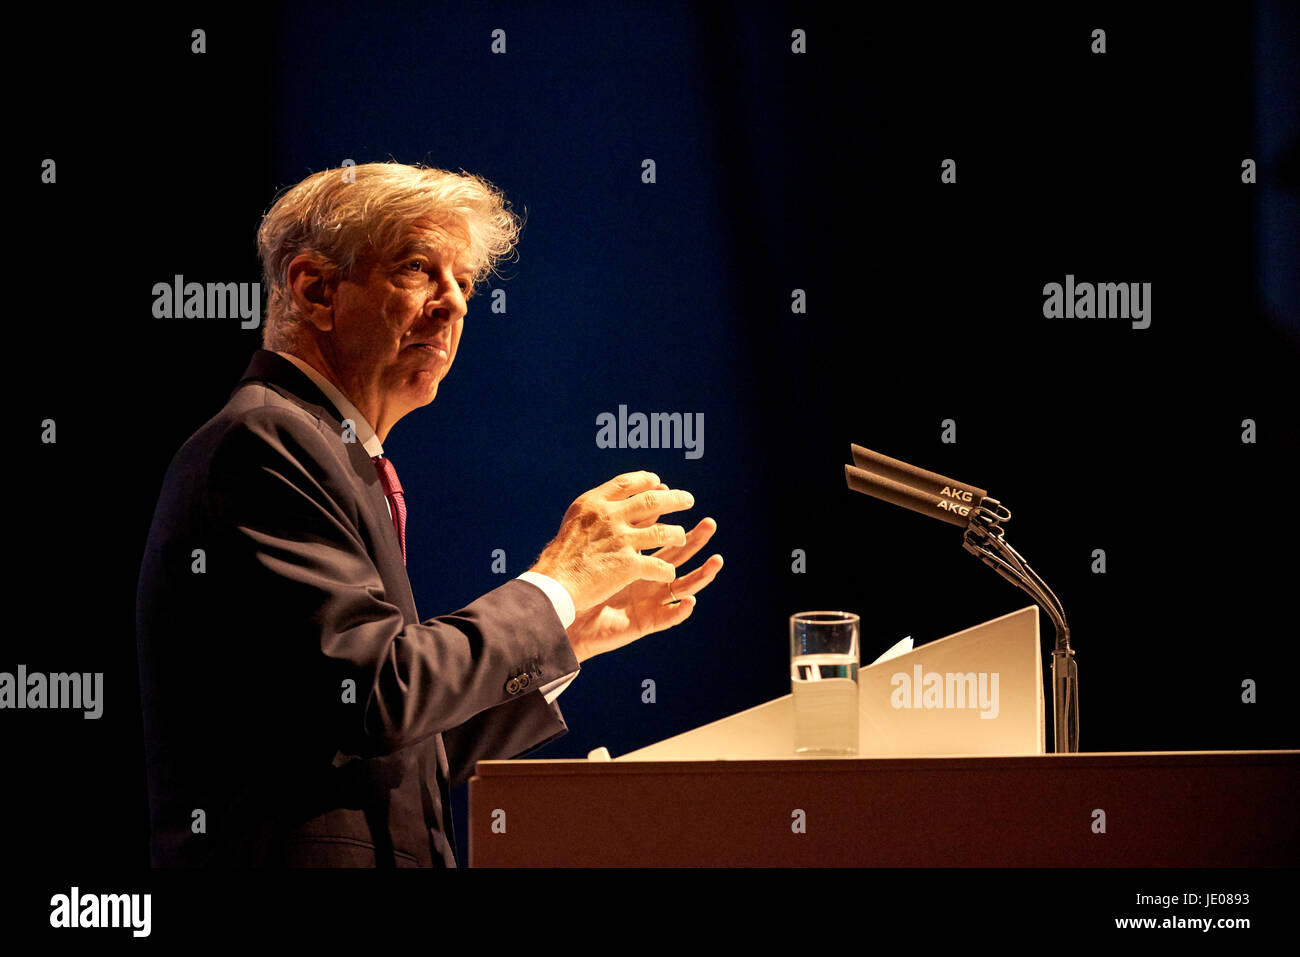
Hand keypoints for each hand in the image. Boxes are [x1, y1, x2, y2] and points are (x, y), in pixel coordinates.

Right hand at [530, 470, 694, 613]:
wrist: (554, 584)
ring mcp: (621, 540)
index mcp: (594, 503)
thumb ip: (596, 511)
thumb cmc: (561, 557)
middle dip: (674, 499)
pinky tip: (669, 573)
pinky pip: (658, 565)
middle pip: (651, 500)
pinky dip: (666, 570)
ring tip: (682, 537)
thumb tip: (615, 502)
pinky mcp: (628, 565)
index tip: (658, 482)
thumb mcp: (576, 522)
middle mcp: (610, 516)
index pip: (626, 483)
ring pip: (663, 532)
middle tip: (687, 499)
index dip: (645, 480)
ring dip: (677, 534)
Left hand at [564, 484, 722, 661]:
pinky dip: (680, 611)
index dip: (671, 519)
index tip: (687, 503)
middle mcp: (647, 580)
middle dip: (695, 541)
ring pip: (683, 587)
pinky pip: (667, 618)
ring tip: (717, 560)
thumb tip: (626, 501)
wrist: (563, 617)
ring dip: (701, 574)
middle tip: (710, 523)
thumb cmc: (576, 586)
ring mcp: (649, 601)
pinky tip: (689, 602)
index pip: (662, 540)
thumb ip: (616, 529)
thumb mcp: (599, 550)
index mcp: (637, 562)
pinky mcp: (645, 622)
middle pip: (678, 557)